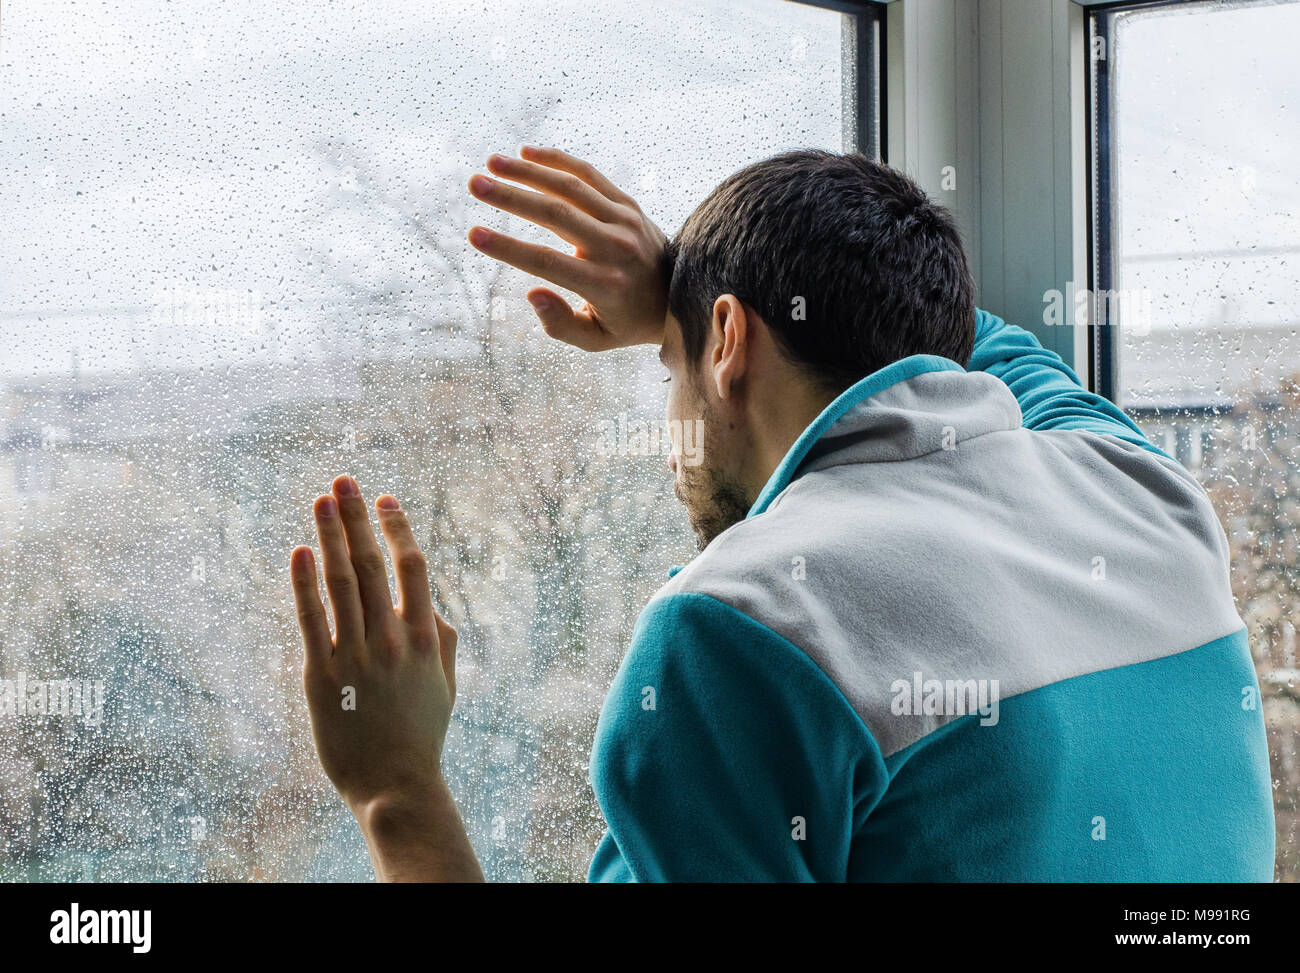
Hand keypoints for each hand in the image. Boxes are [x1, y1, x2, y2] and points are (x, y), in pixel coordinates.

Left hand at [291, 476, 478, 880]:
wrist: (396, 784)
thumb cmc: (422, 733)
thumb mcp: (446, 684)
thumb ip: (442, 638)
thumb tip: (429, 602)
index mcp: (426, 638)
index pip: (413, 567)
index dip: (398, 528)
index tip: (386, 499)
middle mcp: (392, 640)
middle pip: (373, 564)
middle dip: (357, 517)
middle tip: (343, 481)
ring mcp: (356, 657)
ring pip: (342, 583)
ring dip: (330, 537)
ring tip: (320, 500)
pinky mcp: (323, 677)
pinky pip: (312, 620)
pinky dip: (304, 583)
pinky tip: (299, 552)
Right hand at [467, 145, 667, 349]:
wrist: (679, 296)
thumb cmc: (627, 322)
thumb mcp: (595, 340)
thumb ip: (560, 325)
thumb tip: (530, 293)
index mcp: (606, 285)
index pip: (548, 262)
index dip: (509, 248)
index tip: (474, 235)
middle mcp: (616, 248)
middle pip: (556, 215)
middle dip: (511, 197)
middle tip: (474, 184)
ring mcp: (625, 221)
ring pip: (571, 187)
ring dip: (528, 171)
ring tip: (491, 162)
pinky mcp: (628, 204)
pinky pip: (589, 175)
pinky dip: (557, 161)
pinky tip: (525, 153)